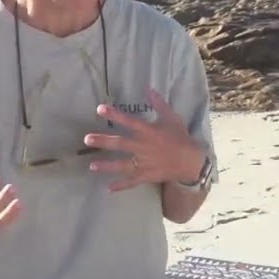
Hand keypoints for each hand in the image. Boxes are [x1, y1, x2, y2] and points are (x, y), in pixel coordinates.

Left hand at [84, 88, 205, 191]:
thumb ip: (160, 105)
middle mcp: (144, 147)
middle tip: (87, 140)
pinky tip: (108, 188)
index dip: (115, 115)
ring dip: (107, 165)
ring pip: (123, 165)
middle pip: (121, 144)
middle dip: (104, 142)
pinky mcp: (147, 176)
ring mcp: (145, 163)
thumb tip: (149, 89)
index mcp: (149, 132)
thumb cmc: (180, 138)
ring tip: (92, 165)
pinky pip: (133, 182)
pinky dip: (121, 186)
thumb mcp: (172, 118)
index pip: (130, 122)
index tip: (100, 109)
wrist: (191, 161)